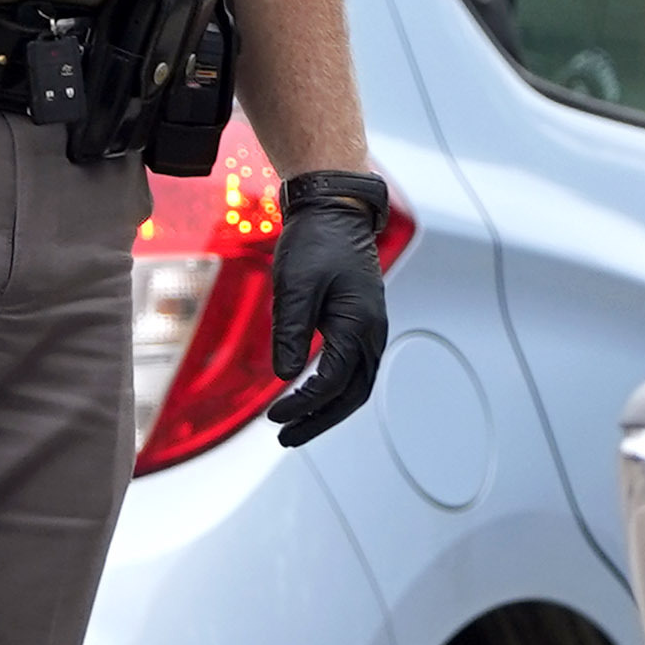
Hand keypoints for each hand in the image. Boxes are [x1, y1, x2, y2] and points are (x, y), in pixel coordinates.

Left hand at [266, 169, 390, 446]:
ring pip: (355, 383)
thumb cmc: (315, 241)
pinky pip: (351, 366)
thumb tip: (286, 377)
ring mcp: (369, 327)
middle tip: (286, 438)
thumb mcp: (296, 286)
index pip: (332, 382)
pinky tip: (307, 392)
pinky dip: (332, 387)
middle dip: (319, 420)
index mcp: (360, 325)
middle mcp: (372, 332)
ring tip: (294, 424)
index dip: (302, 405)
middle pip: (352, 394)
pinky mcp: (359, 320)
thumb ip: (292, 332)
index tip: (273, 418)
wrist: (334, 207)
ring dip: (327, 408)